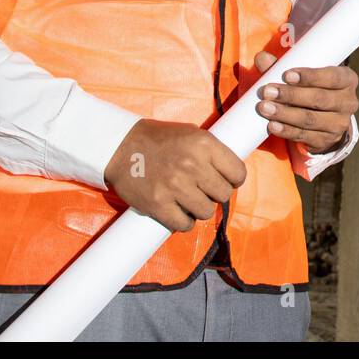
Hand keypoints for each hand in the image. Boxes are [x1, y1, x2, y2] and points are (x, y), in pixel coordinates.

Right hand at [103, 119, 246, 232]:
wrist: (120, 146)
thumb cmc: (159, 139)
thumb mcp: (192, 133)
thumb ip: (212, 152)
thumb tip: (231, 173)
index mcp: (204, 144)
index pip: (238, 173)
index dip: (234, 179)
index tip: (225, 180)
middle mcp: (192, 165)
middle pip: (224, 194)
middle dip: (215, 193)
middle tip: (202, 188)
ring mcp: (175, 186)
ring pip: (206, 211)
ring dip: (199, 208)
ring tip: (188, 198)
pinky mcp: (158, 204)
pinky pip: (185, 224)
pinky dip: (183, 221)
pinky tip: (177, 210)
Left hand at [254, 51, 358, 153]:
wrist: (325, 118)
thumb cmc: (312, 87)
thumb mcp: (304, 75)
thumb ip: (283, 65)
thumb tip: (262, 58)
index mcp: (347, 79)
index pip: (331, 77)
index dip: (310, 76)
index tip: (287, 75)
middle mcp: (348, 102)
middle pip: (319, 99)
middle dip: (291, 95)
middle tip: (267, 92)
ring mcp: (339, 124)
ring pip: (310, 119)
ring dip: (285, 114)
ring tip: (264, 108)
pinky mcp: (328, 140)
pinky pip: (305, 136)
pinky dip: (287, 131)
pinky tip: (273, 125)